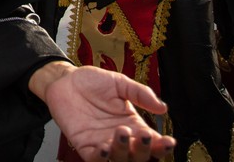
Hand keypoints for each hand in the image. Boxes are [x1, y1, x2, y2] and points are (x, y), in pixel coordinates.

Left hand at [30, 62, 174, 161]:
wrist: (65, 80)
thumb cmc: (93, 82)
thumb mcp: (120, 83)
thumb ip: (140, 94)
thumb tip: (163, 108)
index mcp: (133, 124)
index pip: (152, 141)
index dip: (161, 145)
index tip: (168, 141)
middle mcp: (120, 138)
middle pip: (138, 155)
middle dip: (144, 149)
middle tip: (144, 136)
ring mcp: (103, 143)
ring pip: (119, 159)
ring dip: (123, 151)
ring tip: (122, 132)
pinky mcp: (84, 146)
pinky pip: (94, 159)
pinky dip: (100, 158)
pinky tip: (104, 148)